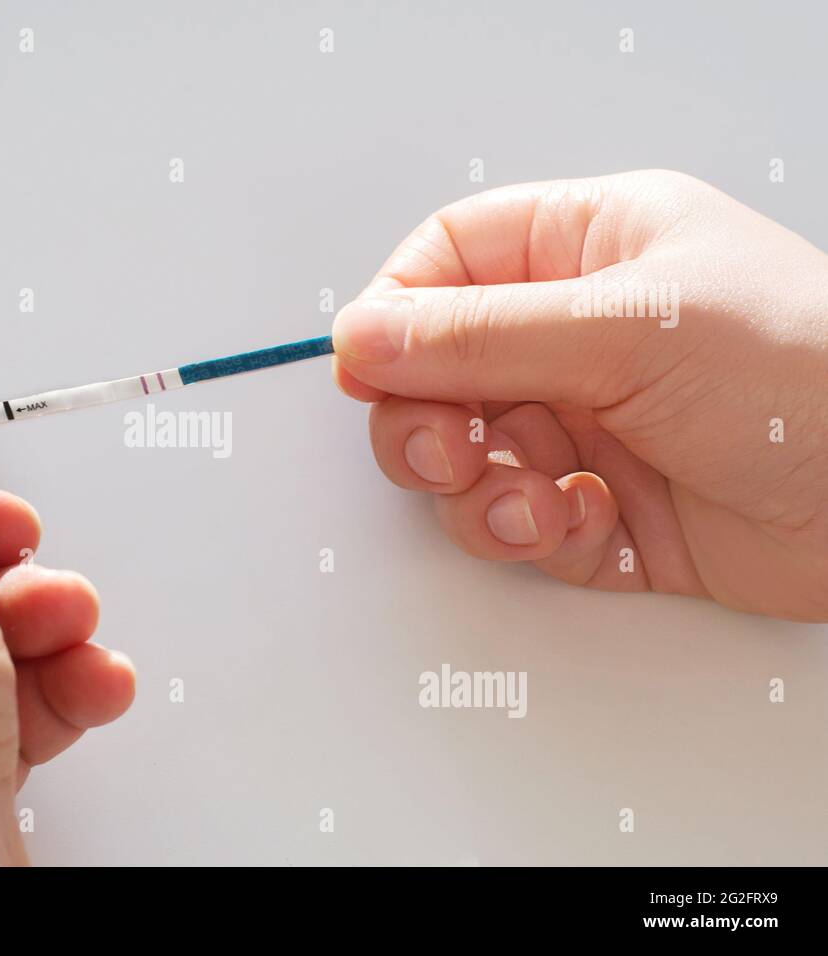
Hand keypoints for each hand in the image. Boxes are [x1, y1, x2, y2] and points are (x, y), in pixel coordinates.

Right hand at [332, 170, 827, 621]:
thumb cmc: (807, 370)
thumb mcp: (626, 327)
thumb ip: (477, 336)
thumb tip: (363, 336)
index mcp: (588, 251)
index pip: (445, 265)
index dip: (393, 316)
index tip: (367, 368)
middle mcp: (578, 338)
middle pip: (436, 374)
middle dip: (427, 422)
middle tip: (452, 450)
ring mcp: (589, 427)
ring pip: (467, 462)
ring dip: (480, 494)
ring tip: (536, 501)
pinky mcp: (603, 509)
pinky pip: (520, 525)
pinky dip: (535, 536)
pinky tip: (587, 524)